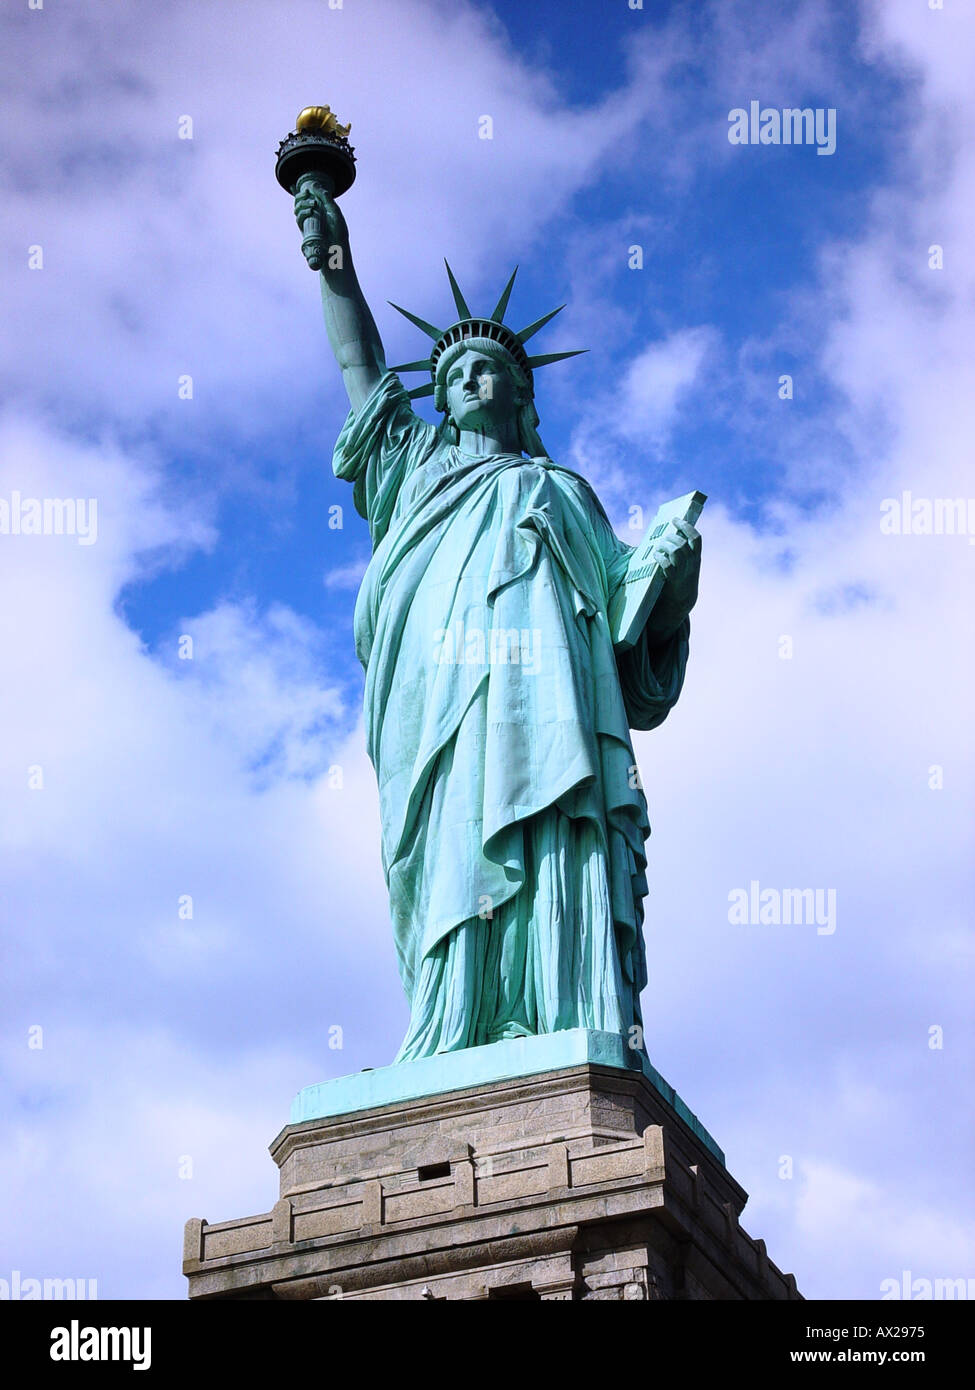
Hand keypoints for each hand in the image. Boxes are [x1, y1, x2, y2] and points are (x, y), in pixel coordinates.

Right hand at [293, 178, 349, 257]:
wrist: (337, 250)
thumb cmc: (339, 233)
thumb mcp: (334, 212)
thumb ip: (326, 198)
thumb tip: (315, 185)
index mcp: (320, 209)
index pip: (308, 198)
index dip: (302, 191)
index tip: (301, 186)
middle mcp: (312, 215)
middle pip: (300, 201)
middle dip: (301, 195)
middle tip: (307, 193)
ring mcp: (307, 222)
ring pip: (297, 209)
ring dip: (303, 203)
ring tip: (313, 205)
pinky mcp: (304, 231)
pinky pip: (298, 218)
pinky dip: (302, 212)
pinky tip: (310, 211)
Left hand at [645, 517, 700, 635]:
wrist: (681, 604)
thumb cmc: (679, 580)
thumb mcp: (686, 565)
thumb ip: (681, 552)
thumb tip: (669, 534)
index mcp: (696, 558)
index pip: (696, 538)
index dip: (686, 526)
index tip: (675, 519)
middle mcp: (692, 565)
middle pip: (683, 544)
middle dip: (671, 537)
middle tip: (663, 538)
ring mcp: (683, 573)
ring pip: (676, 552)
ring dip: (665, 545)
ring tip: (659, 546)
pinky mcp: (673, 582)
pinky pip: (667, 566)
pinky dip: (660, 558)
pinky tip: (655, 555)